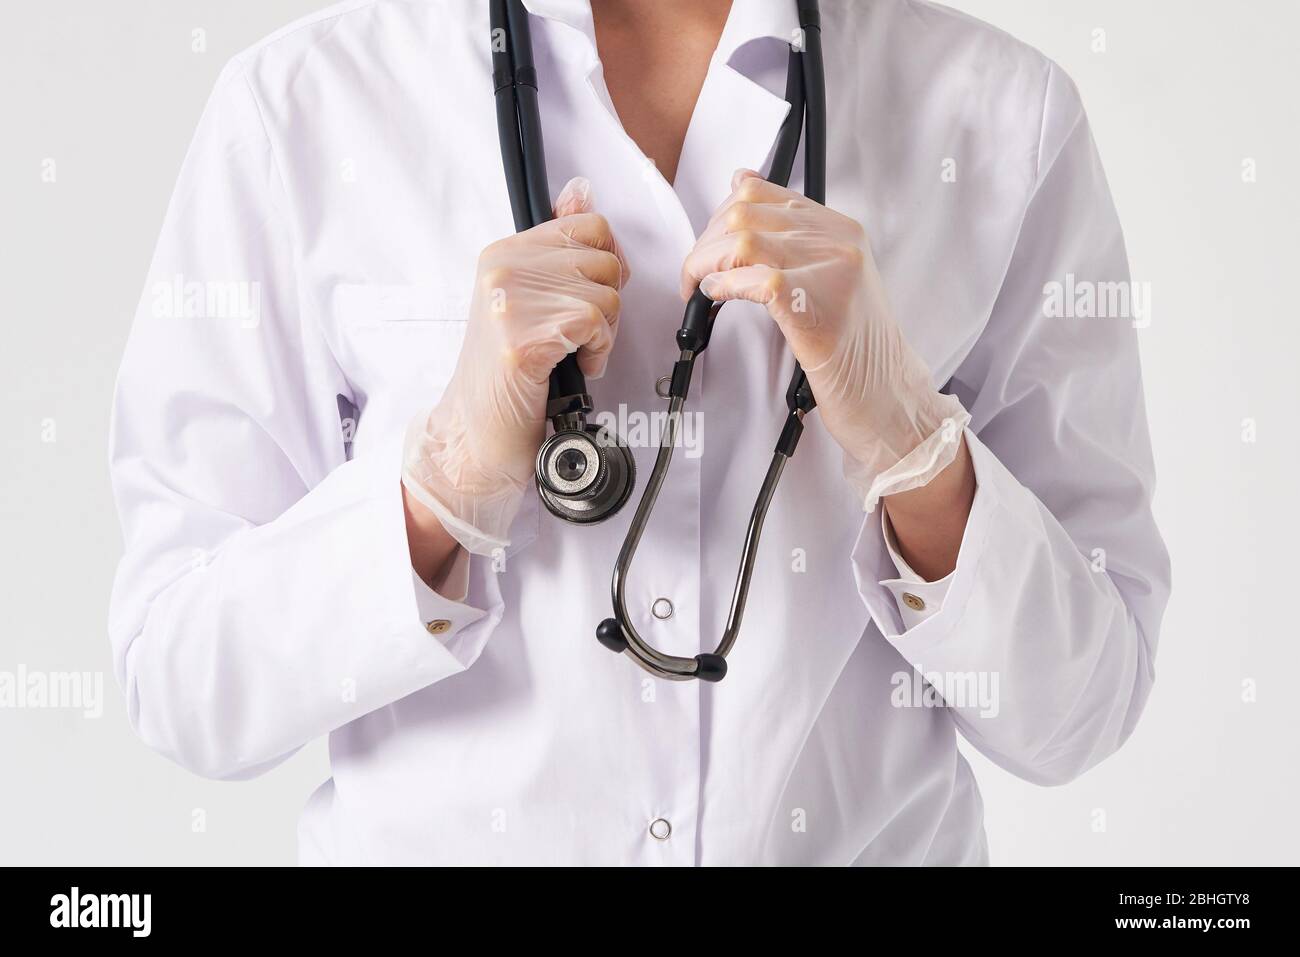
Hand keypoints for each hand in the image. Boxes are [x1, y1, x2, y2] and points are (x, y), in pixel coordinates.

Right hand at [403, 177, 628, 555]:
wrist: (473, 438)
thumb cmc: (507, 379)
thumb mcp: (530, 303)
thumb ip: (557, 250)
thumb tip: (582, 189)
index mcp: (502, 254)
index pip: (589, 225)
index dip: (606, 267)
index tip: (588, 300)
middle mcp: (502, 268)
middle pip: (606, 260)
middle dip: (606, 306)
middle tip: (575, 338)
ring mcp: (509, 301)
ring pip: (608, 295)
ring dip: (602, 335)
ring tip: (568, 355)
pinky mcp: (522, 337)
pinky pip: (597, 324)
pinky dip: (596, 354)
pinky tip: (569, 368)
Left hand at [681, 169, 967, 509]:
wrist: (887, 394)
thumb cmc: (855, 347)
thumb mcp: (829, 278)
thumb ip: (789, 238)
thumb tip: (740, 185)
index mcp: (841, 229)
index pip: (761, 191)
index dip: (718, 217)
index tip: (709, 248)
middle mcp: (838, 242)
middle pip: (744, 214)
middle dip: (705, 245)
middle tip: (697, 276)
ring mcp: (831, 273)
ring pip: (743, 241)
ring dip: (705, 265)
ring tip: (702, 289)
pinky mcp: (817, 308)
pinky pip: (755, 280)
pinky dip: (724, 288)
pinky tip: (718, 300)